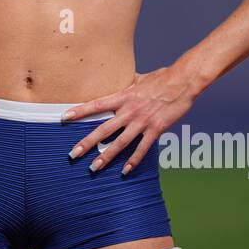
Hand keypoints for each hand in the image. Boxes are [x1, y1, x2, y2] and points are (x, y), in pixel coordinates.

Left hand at [60, 64, 203, 174]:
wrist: (183, 81)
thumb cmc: (161, 77)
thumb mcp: (139, 79)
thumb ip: (126, 84)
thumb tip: (118, 80)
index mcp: (123, 96)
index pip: (96, 105)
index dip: (80, 111)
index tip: (65, 117)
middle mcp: (130, 110)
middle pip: (104, 129)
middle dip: (87, 143)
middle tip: (73, 154)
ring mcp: (142, 121)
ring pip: (120, 142)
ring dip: (106, 156)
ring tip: (94, 167)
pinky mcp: (156, 129)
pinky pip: (143, 148)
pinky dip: (133, 161)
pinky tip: (125, 171)